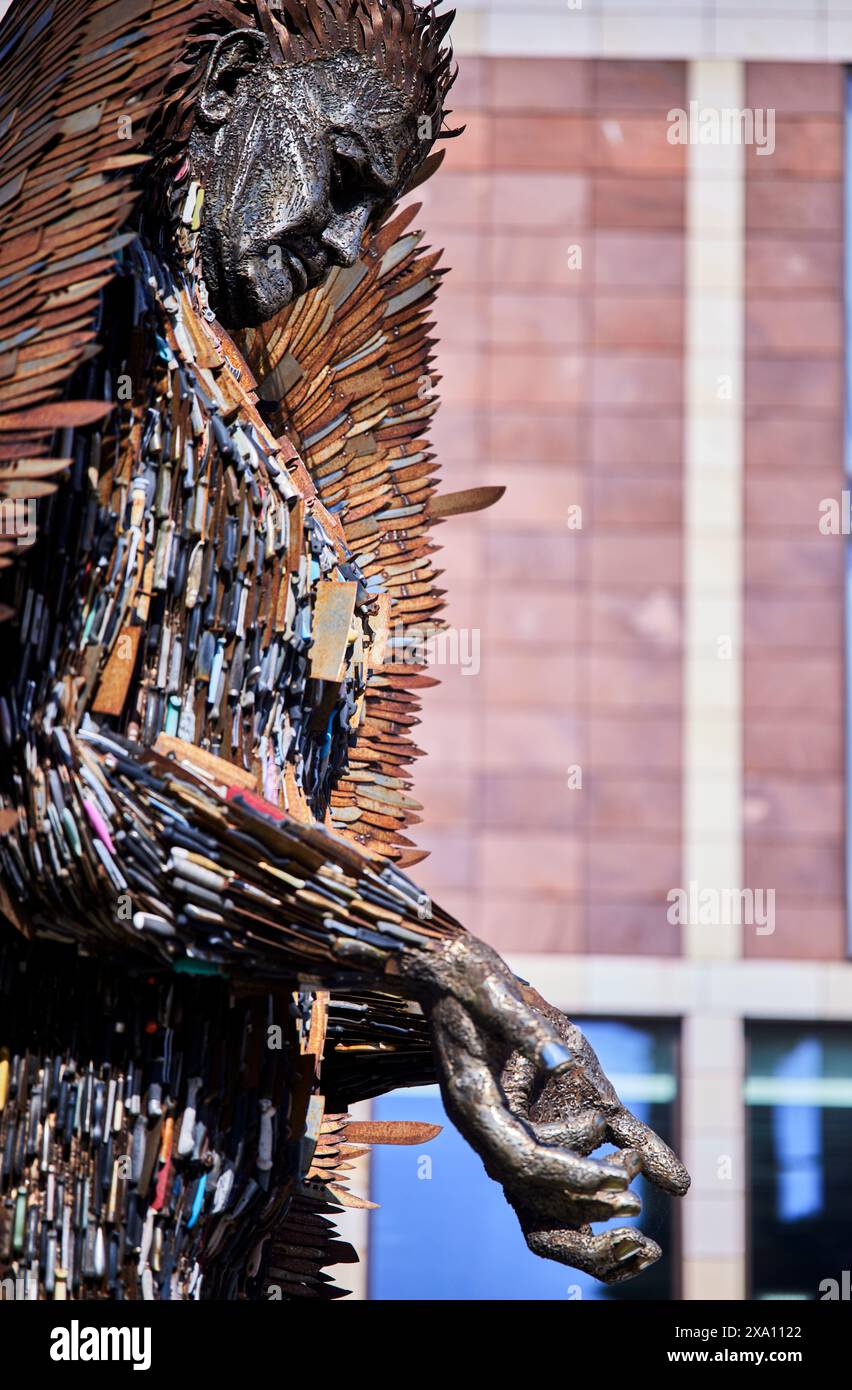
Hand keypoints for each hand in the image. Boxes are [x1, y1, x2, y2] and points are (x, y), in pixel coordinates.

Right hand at [398, 936, 688, 1284]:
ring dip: (595, 1184)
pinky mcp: (540, 1095)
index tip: (610, 1182)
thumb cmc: (465, 974)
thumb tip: (561, 1063)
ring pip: (556, 1171)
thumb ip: (521, 1028)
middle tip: (631, 1205)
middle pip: (535, 1182)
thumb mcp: (491, 994)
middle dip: (582, 1197)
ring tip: (640, 1179)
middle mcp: (493, 1119)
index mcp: (472, 1104)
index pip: (520, 1156)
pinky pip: (583, 1134)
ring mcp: (515, 1112)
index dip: (565, 1172)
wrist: (449, 962)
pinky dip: (623, 1150)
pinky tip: (671, 1172)